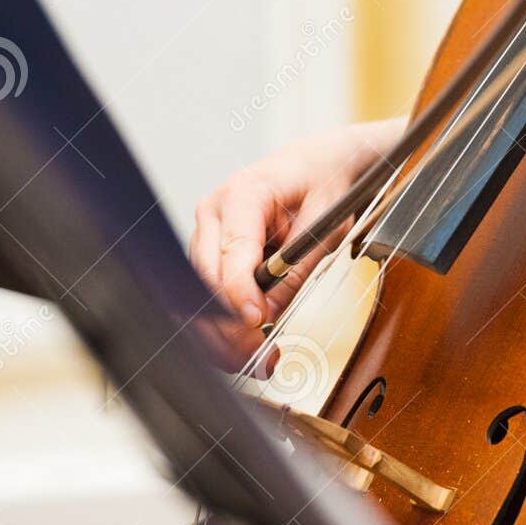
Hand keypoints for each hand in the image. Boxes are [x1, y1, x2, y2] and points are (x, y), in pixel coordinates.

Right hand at [190, 116, 404, 365]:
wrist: (320, 163)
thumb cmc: (324, 183)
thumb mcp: (327, 224)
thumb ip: (298, 267)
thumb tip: (271, 313)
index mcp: (243, 193)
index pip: (230, 252)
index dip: (240, 293)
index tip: (258, 322)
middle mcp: (214, 212)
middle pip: (204, 279)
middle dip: (228, 325)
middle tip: (260, 356)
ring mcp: (207, 232)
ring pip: (198, 293)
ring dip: (223, 334)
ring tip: (258, 361)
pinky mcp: (211, 252)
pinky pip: (207, 294)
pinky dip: (223, 326)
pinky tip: (247, 349)